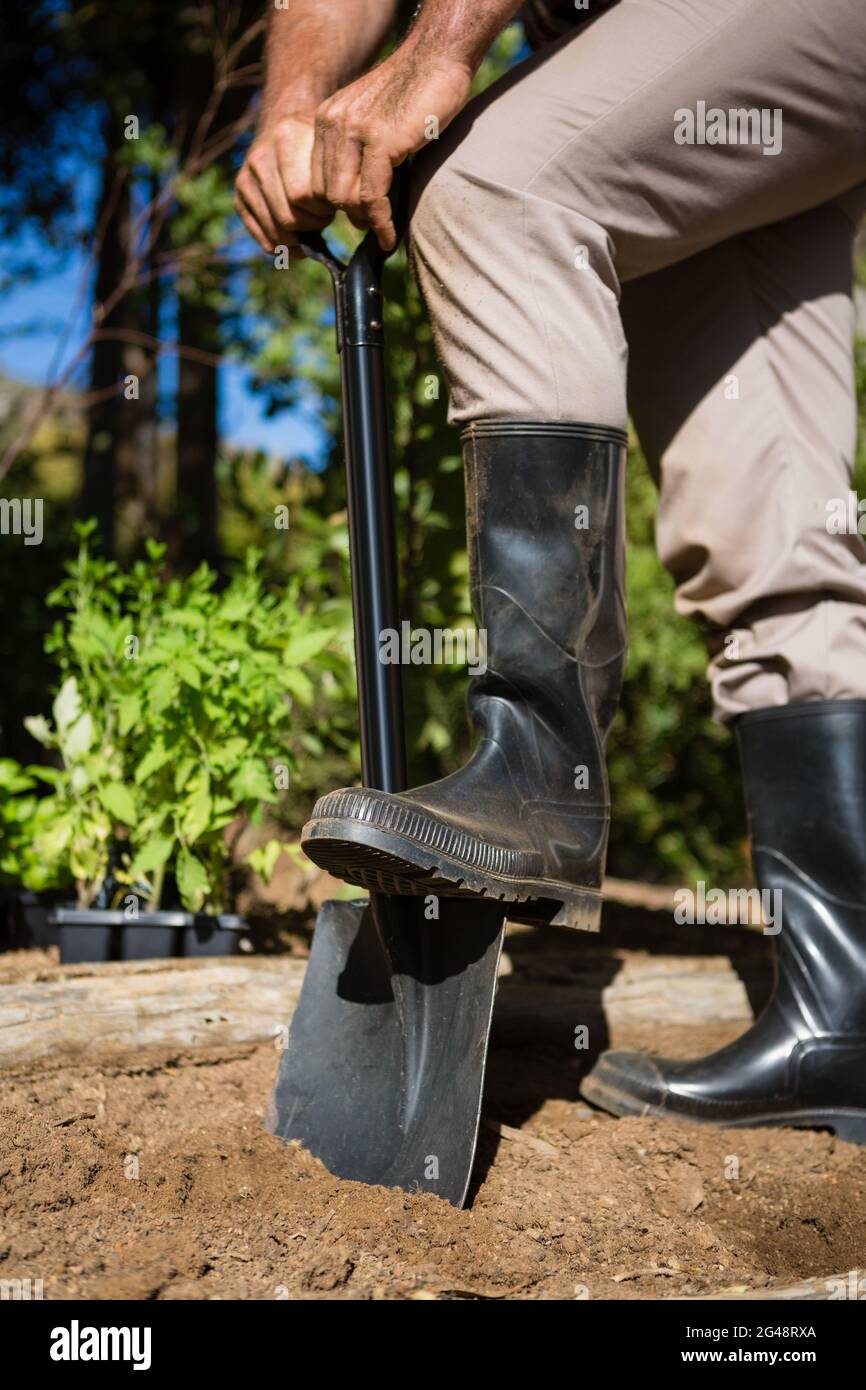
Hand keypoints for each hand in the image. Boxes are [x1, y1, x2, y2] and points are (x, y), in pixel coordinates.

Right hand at [235, 114, 334, 256]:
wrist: (282, 124)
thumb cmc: (316, 145)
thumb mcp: (330, 149)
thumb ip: (338, 178)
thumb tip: (356, 218)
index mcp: (285, 140)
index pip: (303, 196)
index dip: (323, 210)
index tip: (334, 207)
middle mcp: (260, 159)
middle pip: (288, 217)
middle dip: (312, 225)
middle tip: (324, 218)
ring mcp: (245, 179)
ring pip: (276, 232)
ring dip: (299, 238)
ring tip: (311, 225)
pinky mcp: (239, 197)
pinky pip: (264, 238)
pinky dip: (284, 247)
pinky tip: (297, 241)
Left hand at [312, 47, 472, 249]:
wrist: (437, 56)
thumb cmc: (416, 89)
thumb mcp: (374, 120)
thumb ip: (360, 150)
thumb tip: (360, 200)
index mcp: (327, 119)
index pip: (316, 179)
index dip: (336, 205)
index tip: (358, 217)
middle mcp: (333, 123)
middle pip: (327, 193)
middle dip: (350, 216)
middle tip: (374, 225)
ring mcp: (354, 131)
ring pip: (345, 199)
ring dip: (366, 222)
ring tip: (384, 230)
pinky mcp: (380, 141)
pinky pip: (371, 197)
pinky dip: (381, 223)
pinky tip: (390, 235)